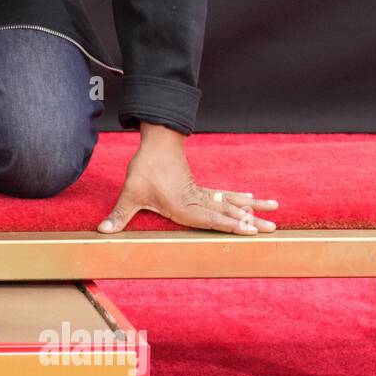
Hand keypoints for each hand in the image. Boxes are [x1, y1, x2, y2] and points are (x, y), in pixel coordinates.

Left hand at [97, 123, 278, 234]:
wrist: (156, 144)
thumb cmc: (145, 170)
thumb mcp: (130, 194)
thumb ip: (119, 215)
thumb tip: (102, 231)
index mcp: (183, 206)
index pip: (210, 219)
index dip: (230, 225)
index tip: (249, 229)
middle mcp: (197, 201)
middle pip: (227, 213)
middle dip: (250, 221)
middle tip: (273, 228)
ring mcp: (201, 194)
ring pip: (230, 203)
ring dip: (251, 208)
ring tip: (274, 210)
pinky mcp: (200, 188)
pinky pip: (223, 195)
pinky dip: (238, 199)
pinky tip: (252, 200)